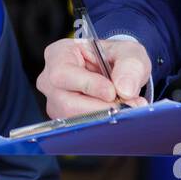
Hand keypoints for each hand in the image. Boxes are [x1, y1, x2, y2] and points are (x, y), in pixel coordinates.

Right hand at [36, 37, 150, 118]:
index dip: (87, 85)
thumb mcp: (128, 52)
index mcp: (58, 54)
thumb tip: (124, 90)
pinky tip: (120, 112)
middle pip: (66, 102)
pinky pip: (81, 127)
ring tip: (129, 107)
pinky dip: (103, 122)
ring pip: (74, 119)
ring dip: (104, 116)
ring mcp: (55, 102)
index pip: (63, 73)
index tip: (112, 92)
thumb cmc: (116, 57)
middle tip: (128, 105)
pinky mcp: (66, 119)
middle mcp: (50, 80)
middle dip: (100, 107)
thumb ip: (130, 66)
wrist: (119, 72)